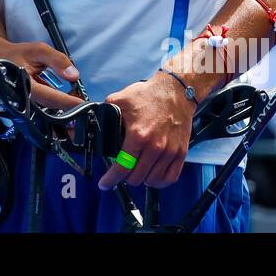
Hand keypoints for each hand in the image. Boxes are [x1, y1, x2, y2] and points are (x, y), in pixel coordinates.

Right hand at [0, 39, 83, 110]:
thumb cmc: (16, 54)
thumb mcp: (38, 50)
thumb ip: (57, 60)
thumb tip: (74, 75)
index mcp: (26, 86)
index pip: (51, 97)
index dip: (69, 102)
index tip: (85, 105)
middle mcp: (24, 100)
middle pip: (50, 109)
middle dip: (69, 110)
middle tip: (87, 110)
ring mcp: (24, 105)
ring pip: (47, 112)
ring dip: (63, 111)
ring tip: (79, 110)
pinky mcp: (26, 106)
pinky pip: (43, 109)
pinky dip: (56, 108)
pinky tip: (68, 107)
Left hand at [98, 73, 195, 190]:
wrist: (176, 91)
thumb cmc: (149, 95)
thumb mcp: (120, 100)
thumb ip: (105, 112)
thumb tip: (94, 121)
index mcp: (138, 136)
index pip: (122, 167)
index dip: (110, 179)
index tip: (104, 183)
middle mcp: (155, 147)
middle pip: (136, 177)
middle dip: (124, 177)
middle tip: (120, 172)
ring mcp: (169, 151)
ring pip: (152, 180)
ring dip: (141, 179)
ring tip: (135, 172)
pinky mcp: (181, 153)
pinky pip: (170, 178)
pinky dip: (159, 182)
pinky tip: (152, 177)